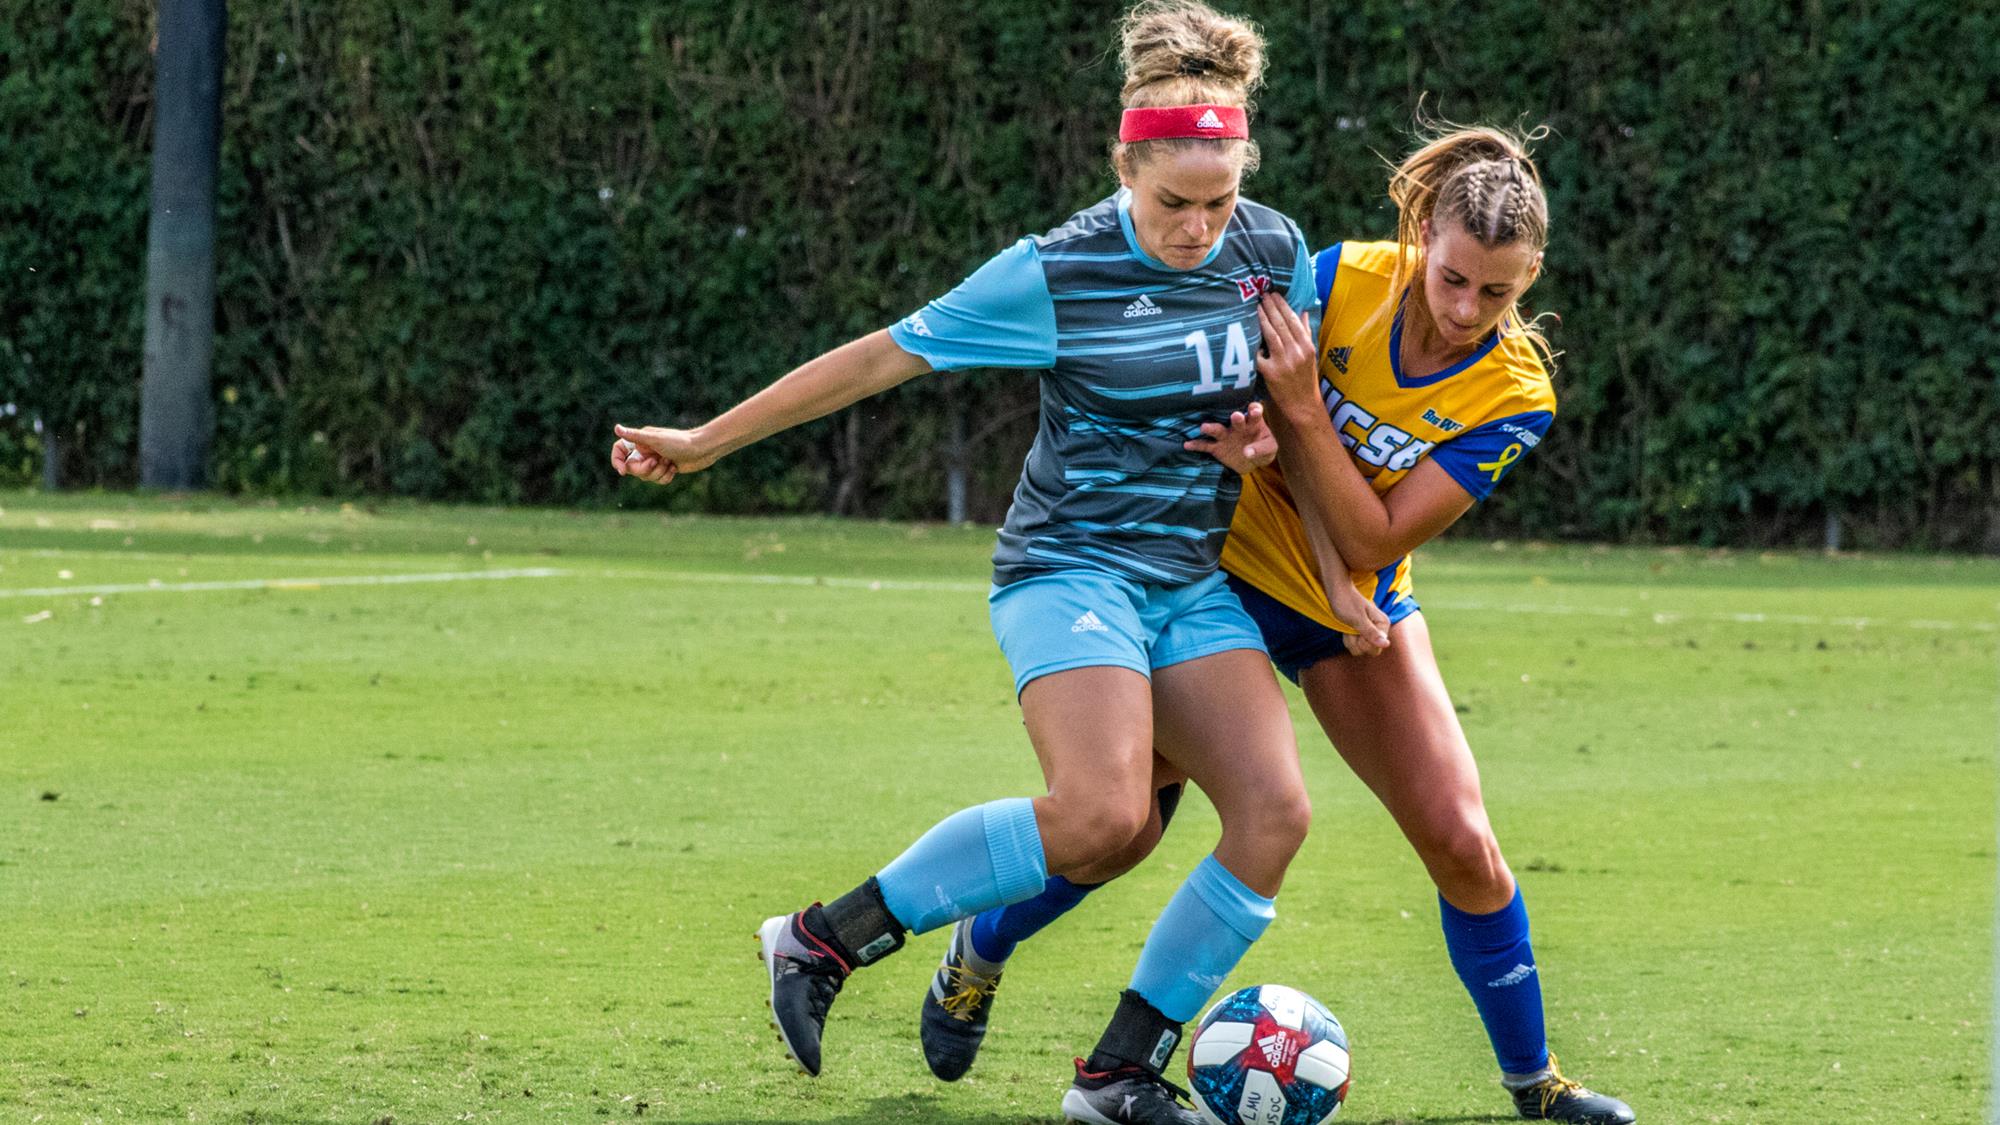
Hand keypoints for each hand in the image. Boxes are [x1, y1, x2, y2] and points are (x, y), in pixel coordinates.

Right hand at [610, 423, 718, 484]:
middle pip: (633, 468)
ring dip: (658, 472)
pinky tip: (675, 467)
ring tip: (670, 462)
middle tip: (657, 461)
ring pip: (646, 476)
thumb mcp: (655, 439)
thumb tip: (616, 428)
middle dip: (645, 469)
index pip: (619, 450)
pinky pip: (658, 480)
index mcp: (640, 440)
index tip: (623, 471)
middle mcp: (645, 450)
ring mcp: (655, 460)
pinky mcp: (665, 468)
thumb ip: (635, 436)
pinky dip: (666, 476)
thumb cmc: (679, 442)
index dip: (617, 461)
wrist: (702, 449)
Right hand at [1183, 400, 1276, 473]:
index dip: (1255, 410)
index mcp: (1253, 422)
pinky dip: (1196, 445)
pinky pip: (1205, 446)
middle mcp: (1237, 426)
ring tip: (1204, 427)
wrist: (1250, 462)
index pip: (1254, 412)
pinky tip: (1187, 444)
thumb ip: (1262, 449)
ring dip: (1211, 428)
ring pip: (1217, 430)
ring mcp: (1225, 436)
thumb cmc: (1262, 450)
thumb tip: (1247, 452)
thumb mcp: (1269, 450)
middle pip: (1236, 419)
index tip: (1255, 410)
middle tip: (1236, 415)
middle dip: (1236, 418)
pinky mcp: (1216, 448)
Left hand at [1254, 293, 1319, 409]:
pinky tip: (1248, 334)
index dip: (1283, 306)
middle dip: (1271, 308)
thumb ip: (1306, 333)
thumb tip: (1303, 312)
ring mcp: (1284, 362)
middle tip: (1262, 295)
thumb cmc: (1306, 379)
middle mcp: (1297, 352)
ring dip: (1263, 319)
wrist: (1303, 405)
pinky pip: (1259, 355)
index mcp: (1307, 346)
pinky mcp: (1271, 373)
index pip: (1293, 320)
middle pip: (1281, 325)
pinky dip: (1254, 345)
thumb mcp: (1311, 356)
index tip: (1275, 294)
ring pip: (1271, 335)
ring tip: (1256, 306)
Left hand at [1327, 582, 1390, 654]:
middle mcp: (1380, 629)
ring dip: (1350, 640)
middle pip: (1369, 651)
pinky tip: (1346, 629)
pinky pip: (1355, 645)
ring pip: (1360, 649)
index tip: (1357, 629)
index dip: (1363, 643)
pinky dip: (1348, 639)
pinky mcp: (1362, 632)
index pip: (1376, 649)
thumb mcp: (1357, 619)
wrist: (1337, 591)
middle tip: (1351, 627)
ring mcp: (1371, 631)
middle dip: (1356, 642)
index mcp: (1383, 624)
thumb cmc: (1346, 602)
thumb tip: (1387, 644)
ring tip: (1348, 626)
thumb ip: (1371, 633)